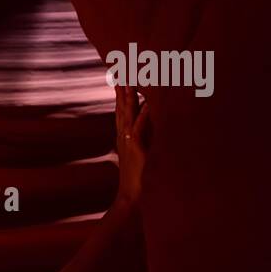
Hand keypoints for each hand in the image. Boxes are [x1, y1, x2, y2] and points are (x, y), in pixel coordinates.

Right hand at [113, 82, 150, 206]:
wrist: (131, 197)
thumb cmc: (138, 179)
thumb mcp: (139, 156)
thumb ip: (143, 142)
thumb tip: (149, 129)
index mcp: (124, 138)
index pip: (121, 112)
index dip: (120, 97)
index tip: (120, 81)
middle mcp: (123, 137)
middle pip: (121, 110)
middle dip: (121, 92)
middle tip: (121, 74)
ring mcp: (128, 143)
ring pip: (128, 116)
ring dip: (129, 99)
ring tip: (130, 83)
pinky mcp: (137, 150)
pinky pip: (139, 130)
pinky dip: (142, 117)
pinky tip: (146, 106)